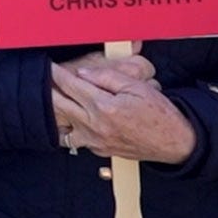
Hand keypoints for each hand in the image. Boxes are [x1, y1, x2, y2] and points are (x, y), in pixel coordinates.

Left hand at [51, 53, 195, 162]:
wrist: (177, 143)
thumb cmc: (160, 113)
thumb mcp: (137, 87)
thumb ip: (107, 78)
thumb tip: (83, 74)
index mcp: (104, 107)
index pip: (71, 86)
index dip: (56, 73)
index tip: (47, 66)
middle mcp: (95, 125)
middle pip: (59, 106)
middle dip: (47, 91)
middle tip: (41, 81)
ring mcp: (96, 141)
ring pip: (64, 128)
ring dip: (56, 115)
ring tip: (53, 104)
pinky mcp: (101, 151)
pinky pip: (78, 140)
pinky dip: (71, 130)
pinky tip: (71, 121)